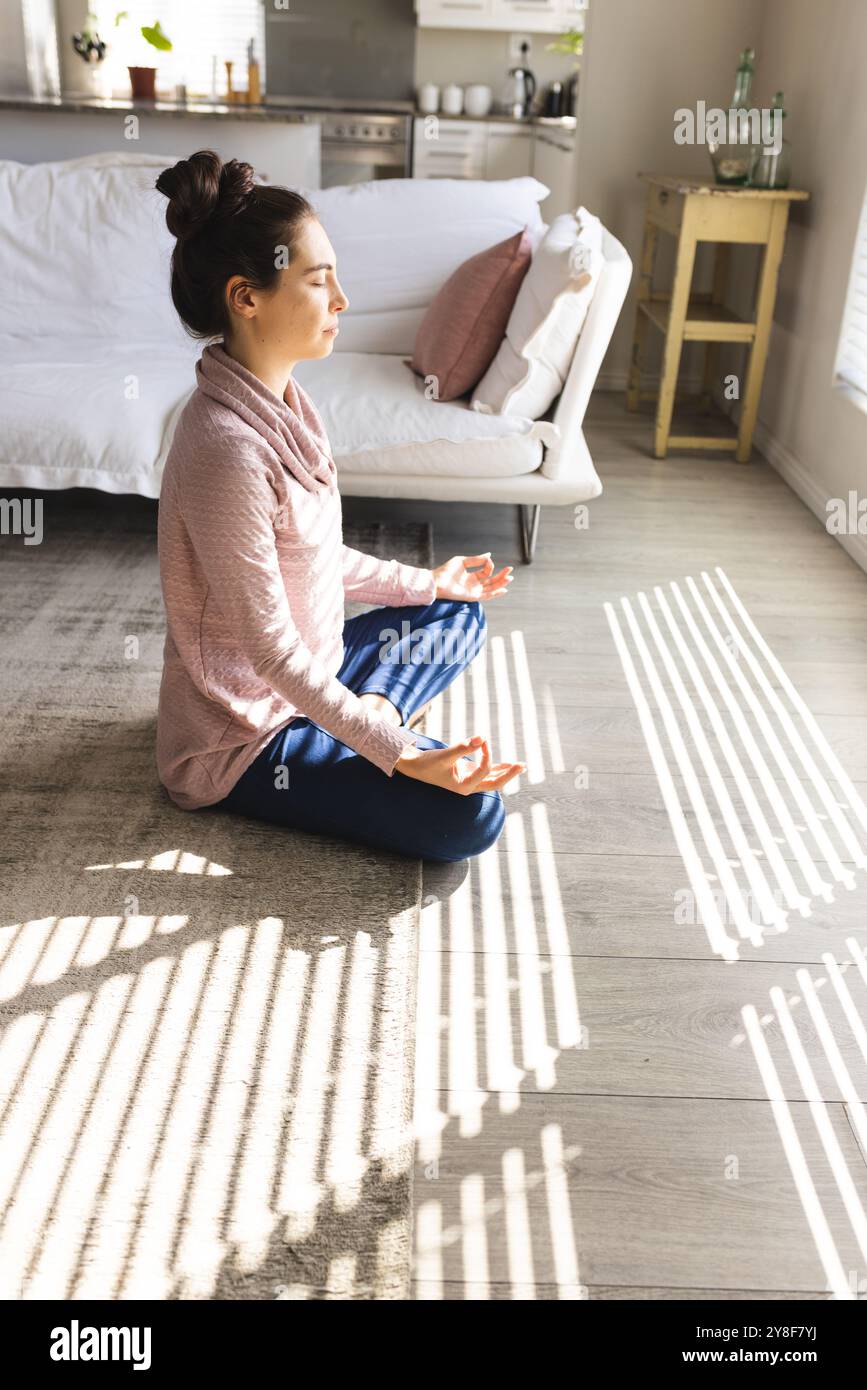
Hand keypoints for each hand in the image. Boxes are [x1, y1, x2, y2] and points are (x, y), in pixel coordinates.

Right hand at [396, 735, 523, 794]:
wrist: (415, 767)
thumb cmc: (428, 763)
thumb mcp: (445, 755)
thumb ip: (463, 747)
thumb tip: (482, 737)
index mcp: (464, 786)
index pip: (484, 770)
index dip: (486, 753)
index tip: (482, 739)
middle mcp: (469, 786)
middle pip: (495, 783)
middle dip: (509, 774)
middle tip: (523, 765)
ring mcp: (470, 780)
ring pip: (493, 779)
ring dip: (507, 772)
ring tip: (522, 766)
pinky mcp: (468, 773)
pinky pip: (487, 772)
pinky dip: (498, 768)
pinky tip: (508, 764)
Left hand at [431, 553, 512, 601]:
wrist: (436, 581)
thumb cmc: (446, 571)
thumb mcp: (463, 562)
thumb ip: (476, 559)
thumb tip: (489, 555)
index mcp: (472, 576)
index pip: (486, 571)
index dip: (490, 565)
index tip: (488, 560)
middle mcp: (474, 584)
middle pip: (492, 581)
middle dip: (502, 575)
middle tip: (510, 569)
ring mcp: (474, 591)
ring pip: (491, 588)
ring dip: (501, 583)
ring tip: (510, 577)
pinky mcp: (472, 597)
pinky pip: (486, 596)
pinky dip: (495, 594)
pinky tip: (504, 589)